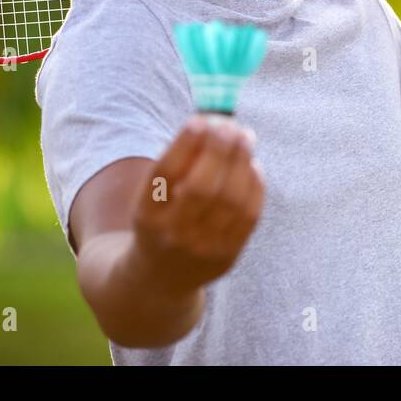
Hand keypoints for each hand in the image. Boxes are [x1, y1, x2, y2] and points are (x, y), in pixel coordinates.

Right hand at [130, 114, 264, 295]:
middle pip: (201, 188)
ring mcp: (201, 248)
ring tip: (245, 138)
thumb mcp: (153, 196)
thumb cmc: (161, 220)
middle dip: (219, 151)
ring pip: (230, 201)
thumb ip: (178, 163)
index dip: (183, 145)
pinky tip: (253, 166)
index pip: (164, 176)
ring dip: (242, 162)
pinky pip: (248, 216)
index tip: (199, 120)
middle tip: (230, 125)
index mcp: (146, 216)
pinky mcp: (227, 256)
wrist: (159, 280)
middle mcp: (171, 234)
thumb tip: (213, 120)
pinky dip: (254, 186)